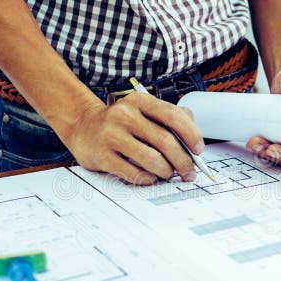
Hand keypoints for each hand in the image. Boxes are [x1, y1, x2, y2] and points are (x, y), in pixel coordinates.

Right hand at [64, 93, 203, 184]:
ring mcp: (111, 135)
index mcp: (139, 101)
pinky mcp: (102, 155)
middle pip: (165, 141)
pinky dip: (148, 178)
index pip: (173, 116)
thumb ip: (168, 118)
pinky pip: (133, 173)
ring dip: (166, 171)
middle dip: (183, 161)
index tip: (198, 149)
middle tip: (189, 171)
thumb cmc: (120, 123)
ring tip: (168, 174)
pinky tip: (151, 177)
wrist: (82, 126)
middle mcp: (124, 115)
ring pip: (152, 159)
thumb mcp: (142, 111)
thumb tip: (193, 140)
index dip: (191, 134)